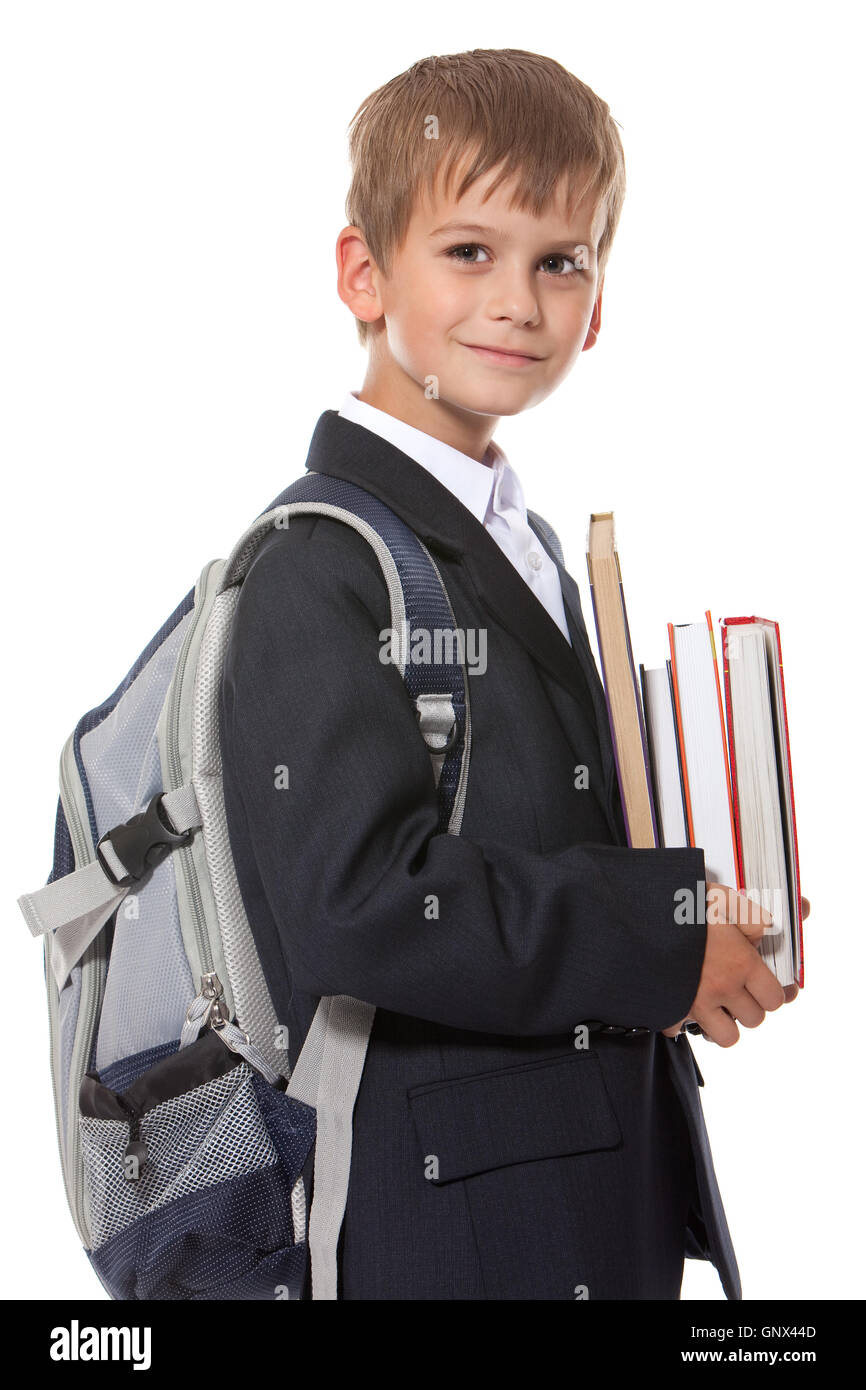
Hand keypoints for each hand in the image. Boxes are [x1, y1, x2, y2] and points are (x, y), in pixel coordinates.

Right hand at [662, 885, 809, 1044]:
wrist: (635, 915)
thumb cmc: (678, 904)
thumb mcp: (723, 898)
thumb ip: (756, 913)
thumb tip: (793, 914)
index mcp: (740, 962)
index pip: (775, 999)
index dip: (772, 992)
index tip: (763, 985)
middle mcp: (721, 987)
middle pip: (754, 1020)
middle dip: (749, 1007)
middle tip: (737, 990)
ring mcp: (693, 1003)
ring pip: (725, 1037)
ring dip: (723, 1024)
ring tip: (716, 1005)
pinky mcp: (666, 1010)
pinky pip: (680, 1032)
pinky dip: (681, 1024)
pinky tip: (680, 1003)